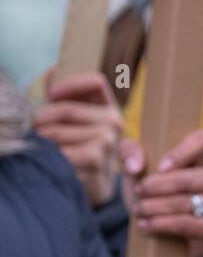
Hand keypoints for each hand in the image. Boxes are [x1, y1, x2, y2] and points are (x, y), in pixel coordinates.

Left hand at [33, 71, 123, 206]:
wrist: (93, 184)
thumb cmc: (80, 148)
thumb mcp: (76, 121)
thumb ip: (64, 97)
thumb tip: (52, 71)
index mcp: (109, 107)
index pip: (96, 81)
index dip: (71, 83)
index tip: (52, 94)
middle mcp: (113, 121)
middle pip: (67, 108)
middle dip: (42, 118)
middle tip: (35, 129)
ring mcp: (106, 140)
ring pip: (57, 131)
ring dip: (43, 140)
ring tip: (45, 147)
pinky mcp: (95, 158)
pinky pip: (59, 150)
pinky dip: (50, 156)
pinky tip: (55, 160)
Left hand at [123, 129, 202, 256]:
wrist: (156, 226)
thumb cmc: (150, 188)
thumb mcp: (134, 166)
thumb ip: (128, 153)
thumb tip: (135, 167)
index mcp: (202, 155)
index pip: (202, 141)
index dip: (182, 152)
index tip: (160, 167)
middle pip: (188, 179)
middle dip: (157, 187)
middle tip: (138, 191)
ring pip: (186, 203)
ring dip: (156, 207)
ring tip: (138, 210)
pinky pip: (188, 224)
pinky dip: (163, 225)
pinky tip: (147, 225)